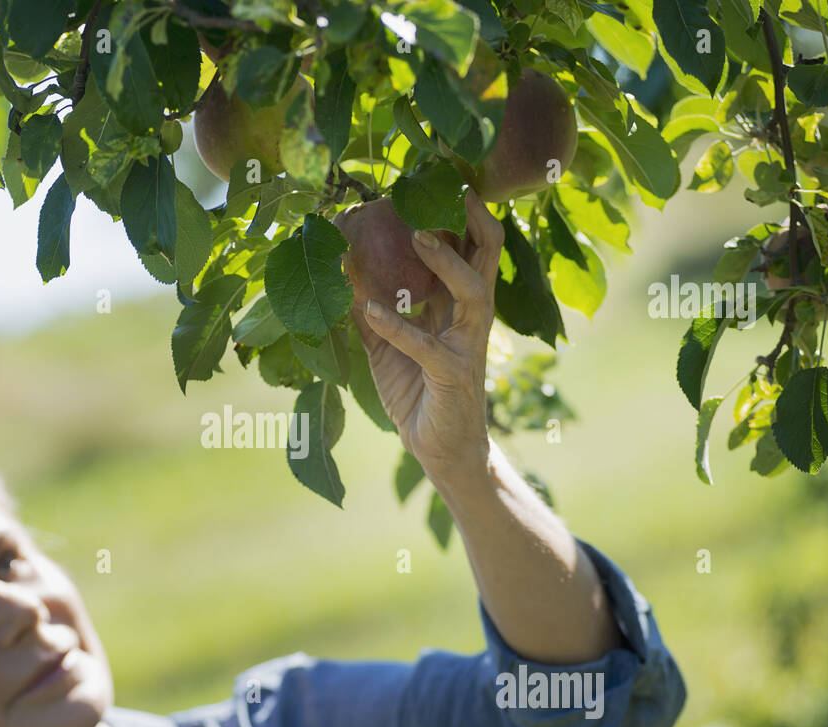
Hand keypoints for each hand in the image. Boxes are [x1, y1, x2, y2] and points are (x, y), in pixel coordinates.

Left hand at [352, 187, 503, 477]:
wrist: (440, 450)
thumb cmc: (418, 392)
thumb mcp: (386, 345)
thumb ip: (370, 307)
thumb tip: (338, 267)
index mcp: (459, 306)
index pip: (471, 248)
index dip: (461, 213)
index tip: (438, 176)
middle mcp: (471, 320)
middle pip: (488, 256)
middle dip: (474, 219)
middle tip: (450, 186)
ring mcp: (467, 348)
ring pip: (475, 294)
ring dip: (448, 263)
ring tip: (420, 237)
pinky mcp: (454, 377)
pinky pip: (429, 346)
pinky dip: (399, 326)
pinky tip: (371, 310)